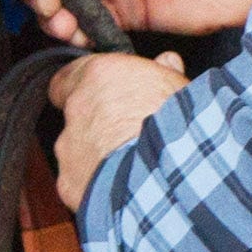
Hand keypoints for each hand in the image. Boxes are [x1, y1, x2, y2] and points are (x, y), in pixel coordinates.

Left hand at [52, 50, 188, 209]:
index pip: (73, 74)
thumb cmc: (180, 128)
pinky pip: (78, 181)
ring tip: (130, 166)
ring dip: (96, 154)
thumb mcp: (182, 89)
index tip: (104, 94)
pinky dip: (94, 185)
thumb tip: (167, 62)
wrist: (174, 174)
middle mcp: (78, 108)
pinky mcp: (70, 182)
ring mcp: (68, 147)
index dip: (88, 87)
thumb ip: (165, 73)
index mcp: (100, 75)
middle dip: (95, 123)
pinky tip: (122, 189)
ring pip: (75, 149)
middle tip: (127, 133)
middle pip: (75, 113)